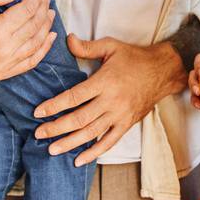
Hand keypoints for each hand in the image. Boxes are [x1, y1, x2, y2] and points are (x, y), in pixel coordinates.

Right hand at [0, 0, 56, 80]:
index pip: (25, 12)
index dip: (35, 0)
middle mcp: (2, 52)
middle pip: (33, 27)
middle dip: (42, 11)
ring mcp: (2, 66)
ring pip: (35, 45)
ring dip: (46, 28)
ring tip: (50, 13)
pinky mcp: (2, 74)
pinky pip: (29, 62)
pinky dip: (43, 50)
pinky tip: (49, 37)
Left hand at [32, 34, 183, 165]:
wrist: (162, 71)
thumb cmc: (134, 58)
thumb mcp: (111, 46)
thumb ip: (87, 47)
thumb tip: (67, 40)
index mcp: (105, 81)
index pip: (74, 96)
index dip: (54, 105)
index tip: (38, 112)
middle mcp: (111, 100)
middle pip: (79, 118)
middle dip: (56, 128)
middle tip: (39, 133)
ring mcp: (120, 115)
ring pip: (91, 133)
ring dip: (70, 142)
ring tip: (52, 149)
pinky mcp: (127, 124)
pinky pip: (109, 142)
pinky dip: (94, 152)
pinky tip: (78, 160)